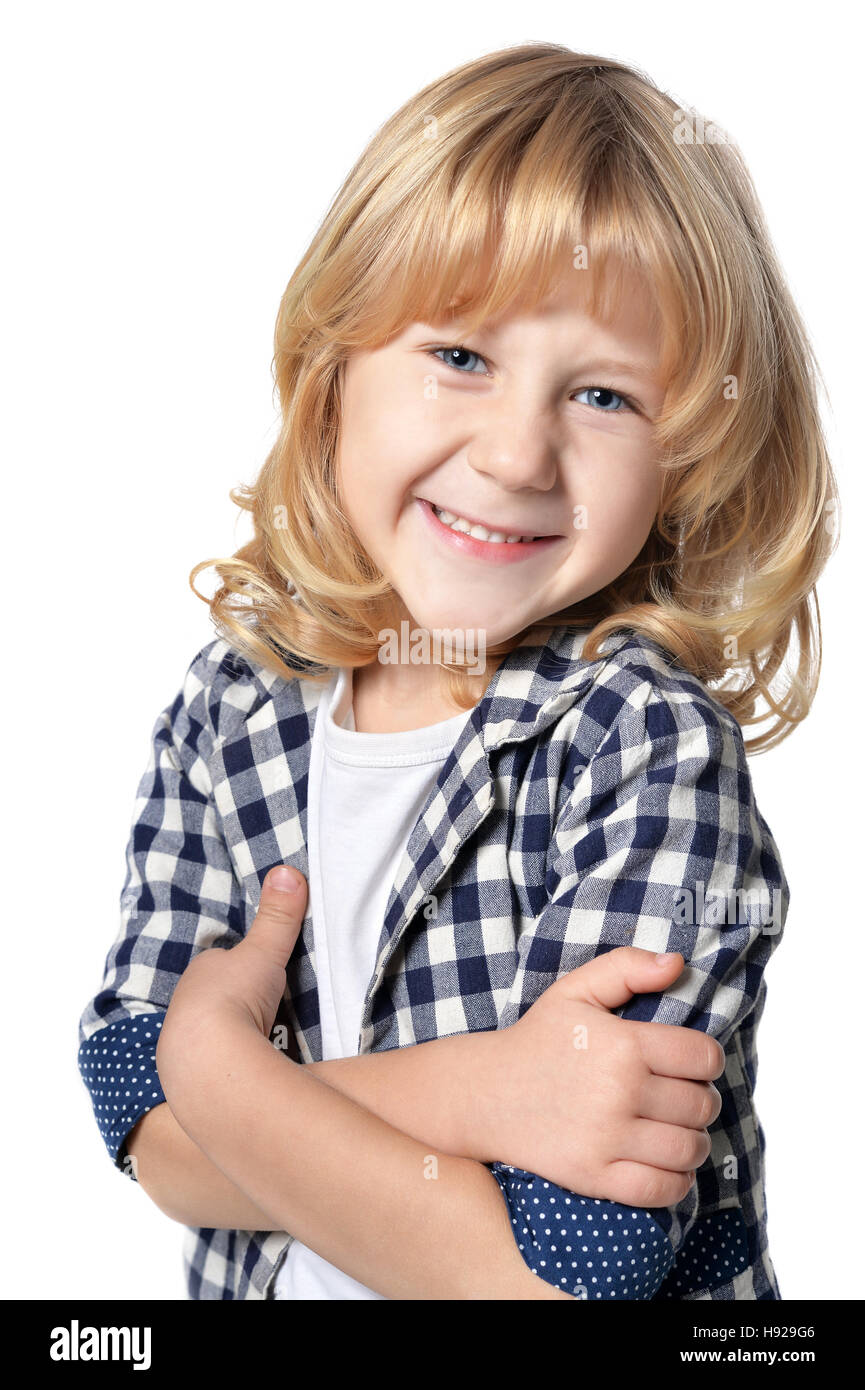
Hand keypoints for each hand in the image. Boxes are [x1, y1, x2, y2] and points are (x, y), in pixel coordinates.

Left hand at [157, 866, 308, 1083]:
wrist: (205, 1061)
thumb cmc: (231, 999)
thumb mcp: (263, 951)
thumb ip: (278, 916)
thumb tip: (289, 870)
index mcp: (201, 972)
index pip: (222, 964)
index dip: (243, 967)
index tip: (264, 974)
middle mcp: (187, 1003)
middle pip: (218, 998)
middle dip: (239, 1003)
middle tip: (269, 1009)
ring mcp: (187, 1040)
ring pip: (215, 1031)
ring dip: (235, 1034)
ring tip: (264, 1039)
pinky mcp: (193, 1074)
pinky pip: (215, 1062)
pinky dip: (231, 1062)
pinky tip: (250, 1066)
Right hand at [478, 947, 724, 1207]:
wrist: (485, 1093)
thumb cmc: (537, 1040)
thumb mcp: (575, 990)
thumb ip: (627, 967)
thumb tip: (677, 963)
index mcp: (623, 1045)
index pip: (702, 1056)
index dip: (707, 1060)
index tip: (694, 1064)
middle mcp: (619, 1092)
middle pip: (700, 1104)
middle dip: (702, 1100)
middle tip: (685, 1097)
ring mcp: (607, 1139)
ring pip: (688, 1148)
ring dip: (695, 1141)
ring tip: (680, 1130)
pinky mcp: (594, 1176)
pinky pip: (662, 1189)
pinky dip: (677, 1181)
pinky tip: (668, 1164)